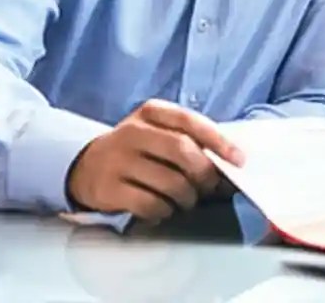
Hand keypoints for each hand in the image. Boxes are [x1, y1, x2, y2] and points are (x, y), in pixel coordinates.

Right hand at [67, 100, 244, 221]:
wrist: (85, 165)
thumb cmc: (136, 150)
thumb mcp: (157, 133)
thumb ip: (189, 140)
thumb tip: (230, 164)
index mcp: (150, 112)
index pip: (190, 121)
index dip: (219, 141)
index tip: (239, 160)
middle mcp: (132, 132)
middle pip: (182, 151)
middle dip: (204, 174)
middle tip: (209, 187)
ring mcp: (118, 160)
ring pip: (170, 183)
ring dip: (187, 197)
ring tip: (185, 200)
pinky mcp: (109, 188)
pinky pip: (151, 204)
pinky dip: (164, 211)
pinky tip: (162, 209)